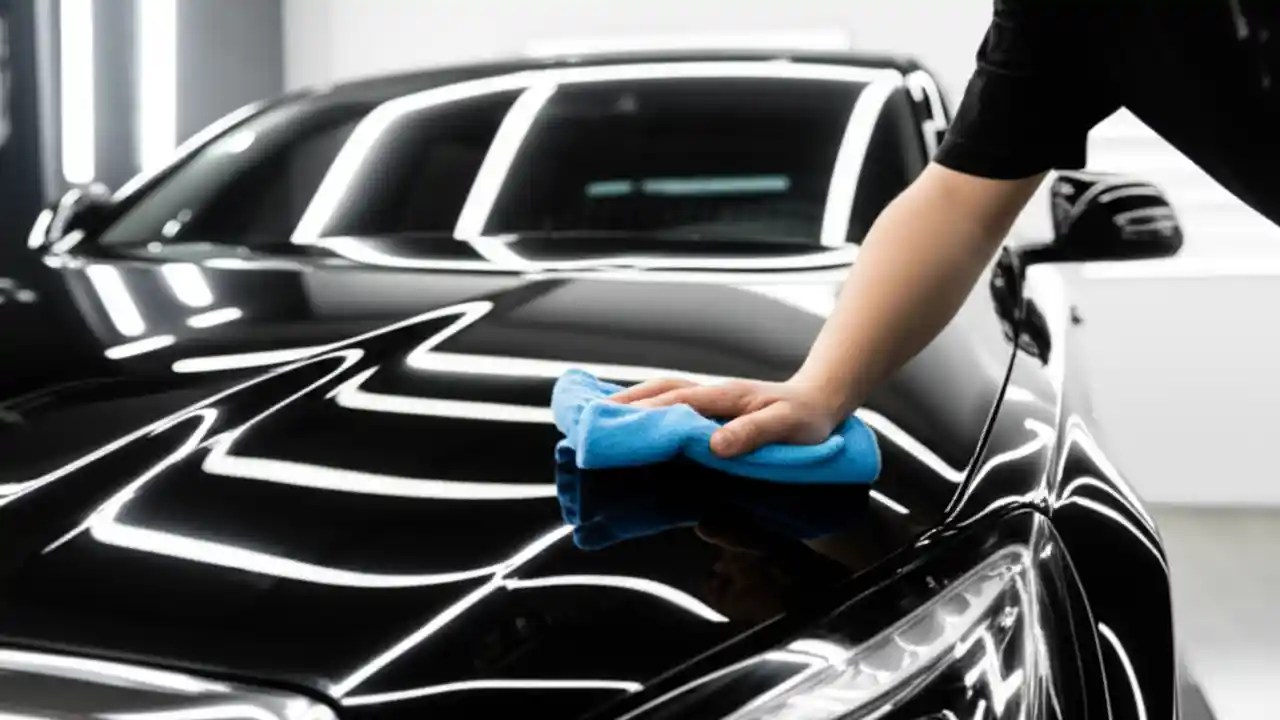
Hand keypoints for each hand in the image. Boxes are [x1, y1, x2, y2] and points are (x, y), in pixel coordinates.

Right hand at [610, 377, 846, 457]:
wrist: (819, 400)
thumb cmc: (806, 419)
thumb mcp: (789, 428)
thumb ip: (753, 434)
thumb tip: (714, 447)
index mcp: (726, 396)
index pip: (678, 402)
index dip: (646, 413)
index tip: (615, 423)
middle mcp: (712, 392)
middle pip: (660, 390)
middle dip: (625, 401)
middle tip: (589, 416)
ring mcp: (709, 396)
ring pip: (661, 390)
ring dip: (630, 398)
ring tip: (596, 410)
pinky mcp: (709, 404)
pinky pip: (669, 398)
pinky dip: (644, 402)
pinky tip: (627, 411)